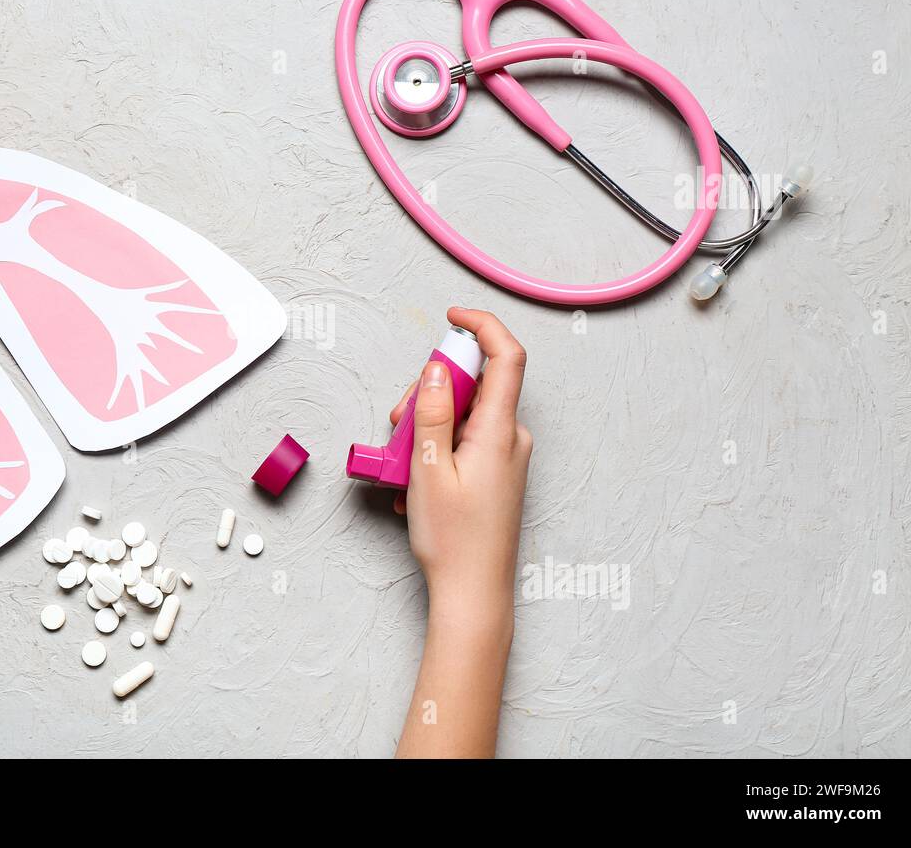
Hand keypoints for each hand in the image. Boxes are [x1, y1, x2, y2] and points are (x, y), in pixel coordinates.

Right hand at [390, 307, 531, 605]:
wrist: (474, 593)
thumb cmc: (454, 540)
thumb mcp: (429, 470)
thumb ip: (433, 414)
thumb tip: (438, 369)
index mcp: (499, 431)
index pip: (506, 357)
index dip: (482, 326)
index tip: (452, 317)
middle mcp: (510, 438)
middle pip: (473, 386)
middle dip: (430, 394)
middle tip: (399, 427)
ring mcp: (506, 456)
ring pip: (463, 415)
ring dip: (427, 427)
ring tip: (404, 467)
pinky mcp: (497, 472)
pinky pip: (464, 441)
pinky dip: (436, 450)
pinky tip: (416, 485)